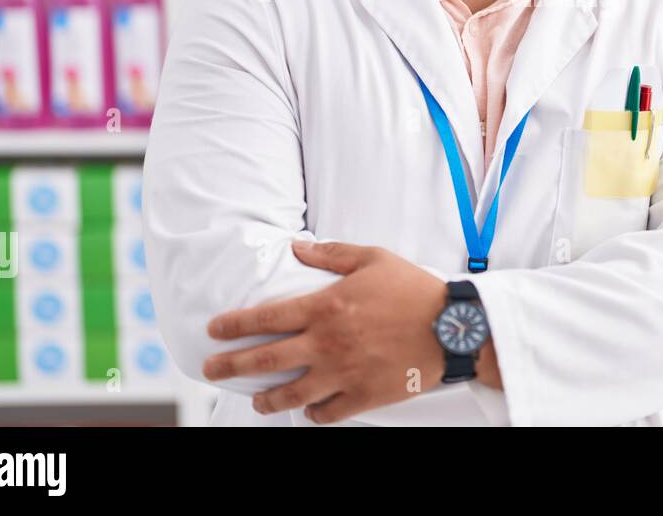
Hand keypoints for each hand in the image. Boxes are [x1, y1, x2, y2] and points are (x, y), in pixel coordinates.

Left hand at [202, 242, 450, 422]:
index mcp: (325, 307)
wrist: (452, 327)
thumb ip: (331, 253)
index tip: (213, 331)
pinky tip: (309, 409)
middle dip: (230, 365)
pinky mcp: (362, 396)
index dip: (233, 325)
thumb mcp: (373, 258)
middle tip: (211, 369)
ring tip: (258, 401)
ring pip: (290, 394)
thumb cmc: (413, 289)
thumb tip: (297, 247)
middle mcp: (326, 343)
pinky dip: (313, 413)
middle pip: (265, 360)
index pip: (266, 319)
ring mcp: (342, 373)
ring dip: (267, 399)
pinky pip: (326, 413)